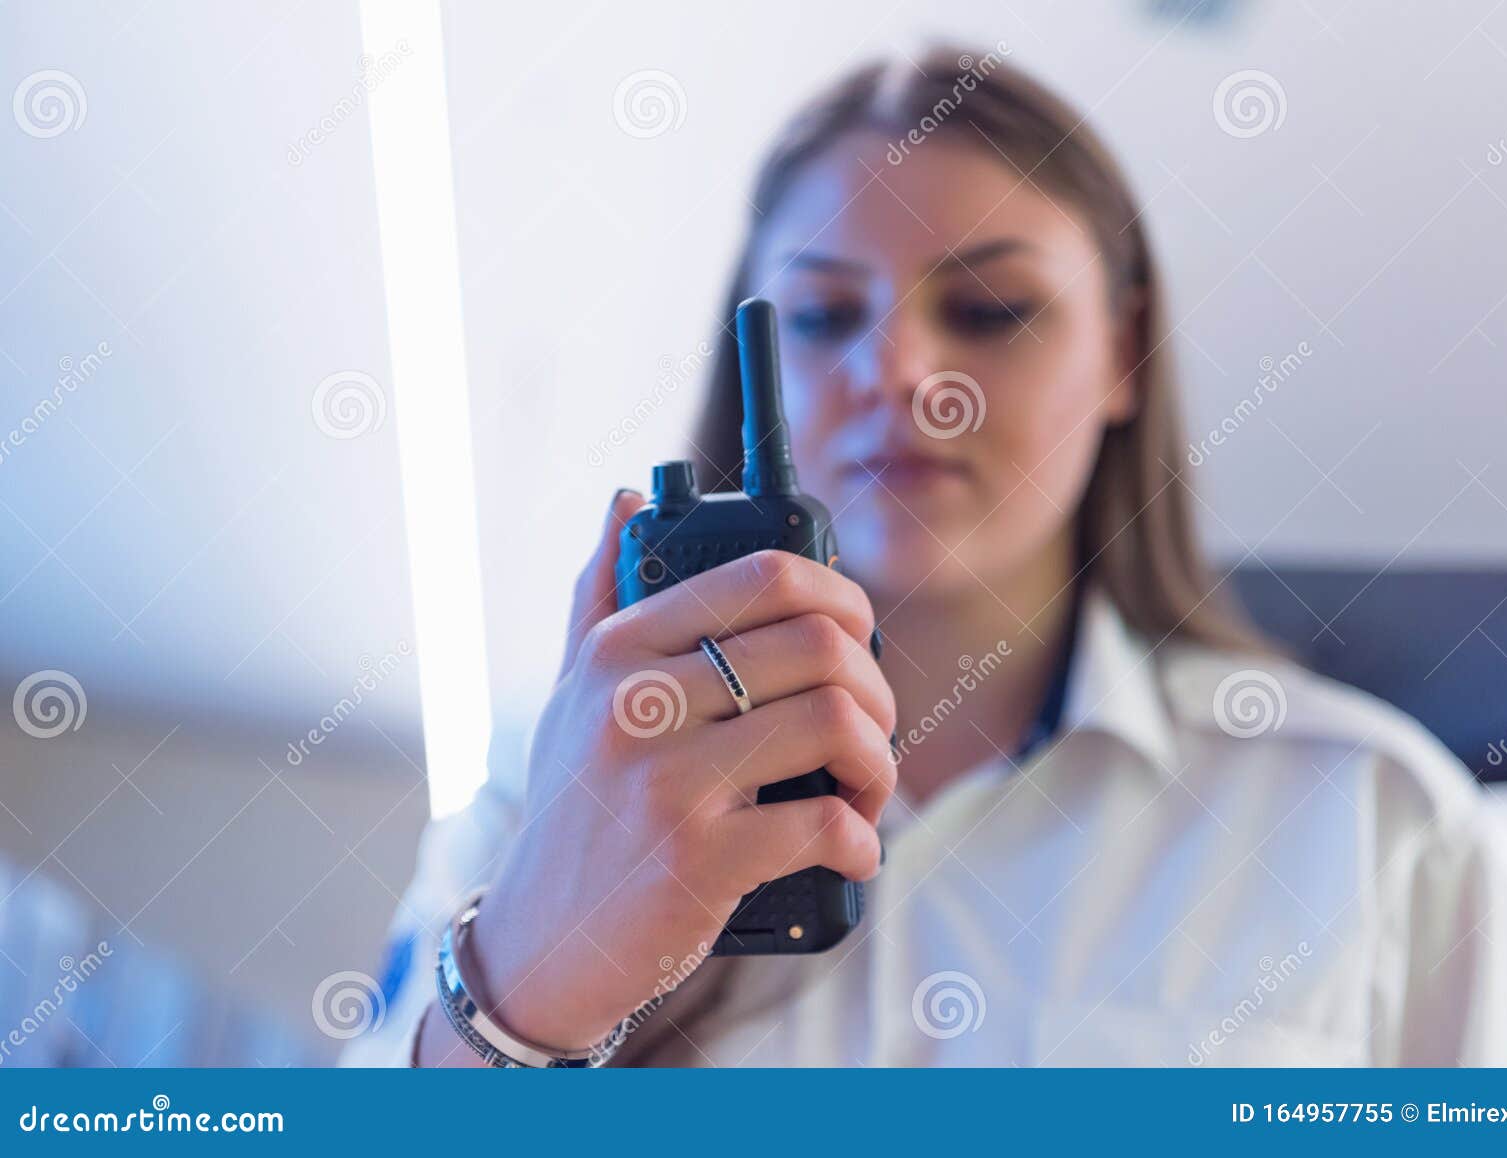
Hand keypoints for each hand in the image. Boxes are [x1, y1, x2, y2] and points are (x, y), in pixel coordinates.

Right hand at [466, 488, 895, 1051]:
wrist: (540, 943)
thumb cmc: (576, 807)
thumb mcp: (573, 694)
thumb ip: (600, 593)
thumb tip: (628, 498)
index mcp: (619, 650)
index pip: (763, 576)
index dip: (842, 597)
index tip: (858, 638)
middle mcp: (637, 702)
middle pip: (818, 646)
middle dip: (876, 688)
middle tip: (872, 727)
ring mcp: (666, 781)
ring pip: (835, 724)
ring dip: (880, 763)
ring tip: (867, 789)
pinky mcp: (697, 859)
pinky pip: (825, 823)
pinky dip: (863, 838)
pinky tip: (854, 848)